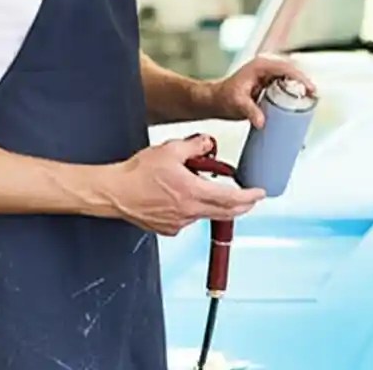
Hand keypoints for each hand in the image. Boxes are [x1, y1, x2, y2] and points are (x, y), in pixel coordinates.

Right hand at [106, 134, 265, 235]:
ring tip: (208, 188)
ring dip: (215, 204)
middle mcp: (189, 211)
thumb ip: (194, 146)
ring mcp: (179, 223)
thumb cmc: (136, 173)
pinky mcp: (168, 229)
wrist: (113, 193)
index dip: (249, 197)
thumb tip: (208, 143)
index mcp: (193, 192)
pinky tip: (185, 198)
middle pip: (225, 212)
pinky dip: (194, 210)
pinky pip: (189, 219)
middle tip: (250, 198)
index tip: (260, 193)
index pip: (231, 198)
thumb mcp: (170, 150)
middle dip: (242, 205)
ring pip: (206, 214)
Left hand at [207, 53, 316, 127]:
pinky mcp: (268, 83)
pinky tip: (300, 100)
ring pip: (290, 77)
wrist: (214, 100)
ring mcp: (267, 74)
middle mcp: (266, 67)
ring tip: (310, 99)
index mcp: (260, 66)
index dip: (300, 78)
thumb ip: (250, 112)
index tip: (309, 89)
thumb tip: (263, 122)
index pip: (286, 68)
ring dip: (301, 86)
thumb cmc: (223, 98)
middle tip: (314, 96)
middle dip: (304, 82)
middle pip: (292, 71)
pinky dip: (294, 90)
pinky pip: (285, 84)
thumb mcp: (237, 105)